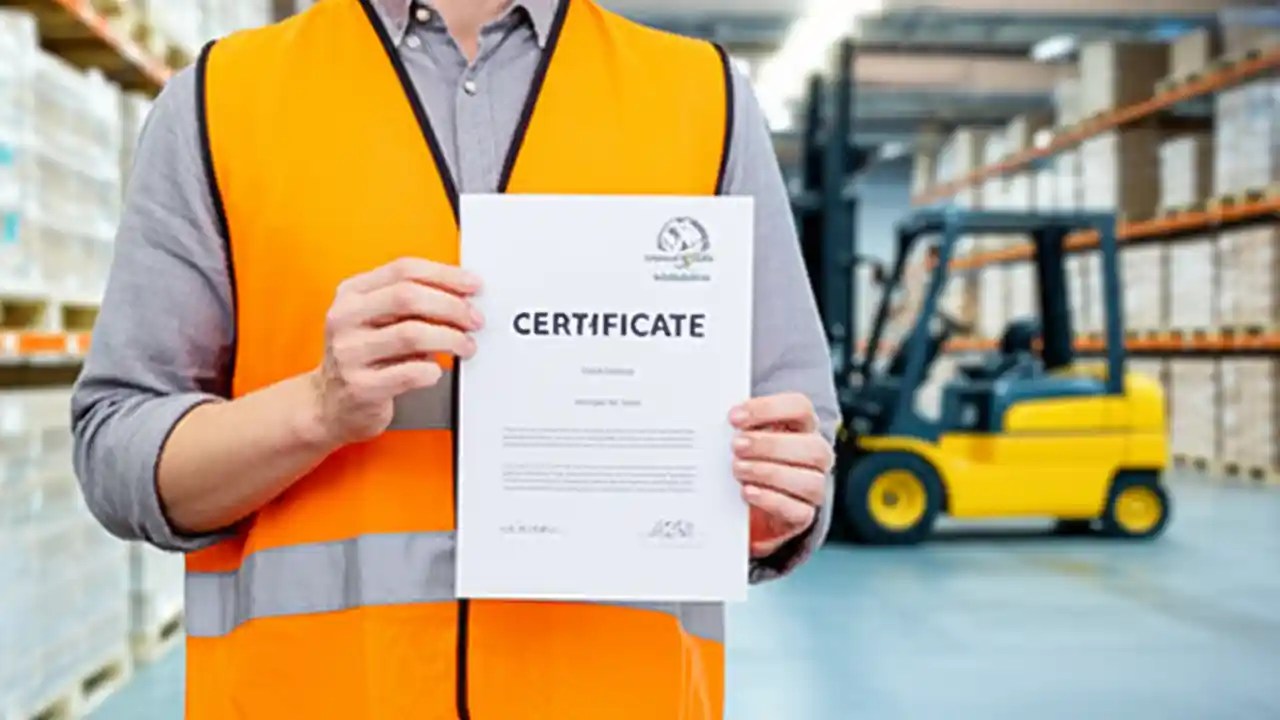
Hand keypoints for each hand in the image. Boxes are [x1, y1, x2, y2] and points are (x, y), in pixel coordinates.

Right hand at [307, 257, 483, 446]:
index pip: (403, 270)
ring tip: (465, 347)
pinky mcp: (360, 388)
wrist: (329, 405)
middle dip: (452, 306)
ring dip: (450, 339)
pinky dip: (432, 371)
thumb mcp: (375, 320)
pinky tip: (436, 371)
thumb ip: (408, 303)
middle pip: (408, 297)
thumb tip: (461, 294)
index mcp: (351, 294)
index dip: (444, 274)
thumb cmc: (363, 358)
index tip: (473, 284)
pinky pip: (409, 373)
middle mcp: (345, 319)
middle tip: (475, 320)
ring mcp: (349, 353)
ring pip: (412, 334)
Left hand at [730, 393, 832, 558]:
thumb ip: (736, 427)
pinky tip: (748, 492)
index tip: (734, 417)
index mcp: (802, 427)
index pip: (800, 408)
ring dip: (769, 473)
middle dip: (770, 445)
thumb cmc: (746, 461)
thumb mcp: (742, 439)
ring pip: (810, 481)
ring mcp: (813, 487)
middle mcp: (815, 455)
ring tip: (738, 470)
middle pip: (812, 446)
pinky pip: (799, 511)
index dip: (769, 409)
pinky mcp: (803, 515)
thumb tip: (714, 416)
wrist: (745, 507)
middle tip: (736, 446)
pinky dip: (771, 500)